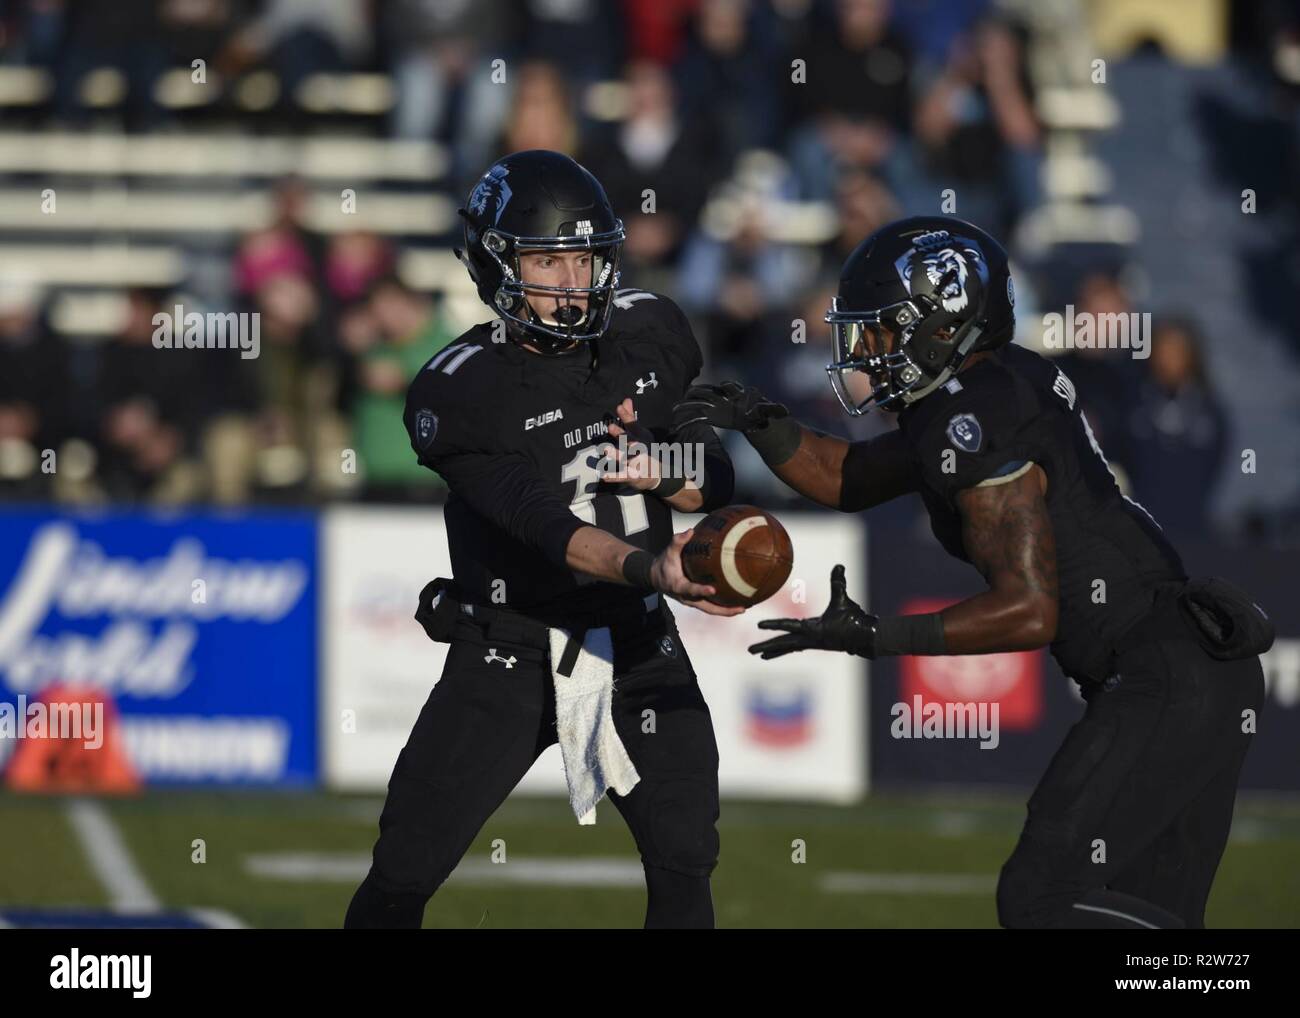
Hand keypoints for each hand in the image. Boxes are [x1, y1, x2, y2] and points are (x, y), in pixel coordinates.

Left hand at [600, 398, 660, 491]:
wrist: (659, 474)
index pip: (633, 425)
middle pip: (630, 440)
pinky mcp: (631, 475)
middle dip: (621, 434)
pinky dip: (613, 477)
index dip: (626, 416)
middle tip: (610, 427)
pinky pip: (621, 476)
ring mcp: (635, 463)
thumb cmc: (646, 449)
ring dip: (615, 453)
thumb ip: (630, 417)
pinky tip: (604, 476)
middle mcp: (639, 449)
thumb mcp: (641, 433)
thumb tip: (625, 399)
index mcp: (640, 437)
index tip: (619, 406)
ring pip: (624, 458)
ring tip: (605, 448)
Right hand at [652, 529, 745, 617]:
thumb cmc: (664, 564)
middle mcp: (687, 597)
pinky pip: (712, 605)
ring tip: (745, 607)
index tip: (713, 590)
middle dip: (724, 610)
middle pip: (707, 608)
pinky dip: (724, 605)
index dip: (701, 591)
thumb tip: (690, 531)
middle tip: (741, 608)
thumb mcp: (668, 552)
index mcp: (679, 586)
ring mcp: (692, 601)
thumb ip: (678, 542)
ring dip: (727, 610)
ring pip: (711, 609)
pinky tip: (737, 600)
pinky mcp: (696, 600)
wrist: (655, 577)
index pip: (690, 590)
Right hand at [672, 381, 787, 434]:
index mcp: (736, 394)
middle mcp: (723, 397)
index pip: (730, 387)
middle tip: (688, 396)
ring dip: (687, 406)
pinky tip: (677, 425)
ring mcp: (715, 405)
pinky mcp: (711, 415)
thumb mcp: (768, 411)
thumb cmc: (759, 410)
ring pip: (699, 403)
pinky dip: (688, 420)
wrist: (751, 416)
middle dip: (699, 395)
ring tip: (674, 410)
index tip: (726, 386)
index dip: (728, 387)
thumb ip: (775, 409)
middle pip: (709, 393)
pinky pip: (698, 417)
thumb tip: (786, 411)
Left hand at [748, 564, 875, 658]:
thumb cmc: (854, 619)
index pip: (789, 626)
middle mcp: (810, 638)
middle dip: (767, 647)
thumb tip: (839, 565)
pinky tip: (780, 649)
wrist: (866, 637)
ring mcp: (812, 642)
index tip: (758, 626)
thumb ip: (839, 583)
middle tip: (751, 651)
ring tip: (760, 655)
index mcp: (813, 629)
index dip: (774, 624)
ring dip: (774, 650)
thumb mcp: (844, 600)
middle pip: (784, 643)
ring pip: (789, 647)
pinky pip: (797, 647)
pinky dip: (787, 648)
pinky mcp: (816, 643)